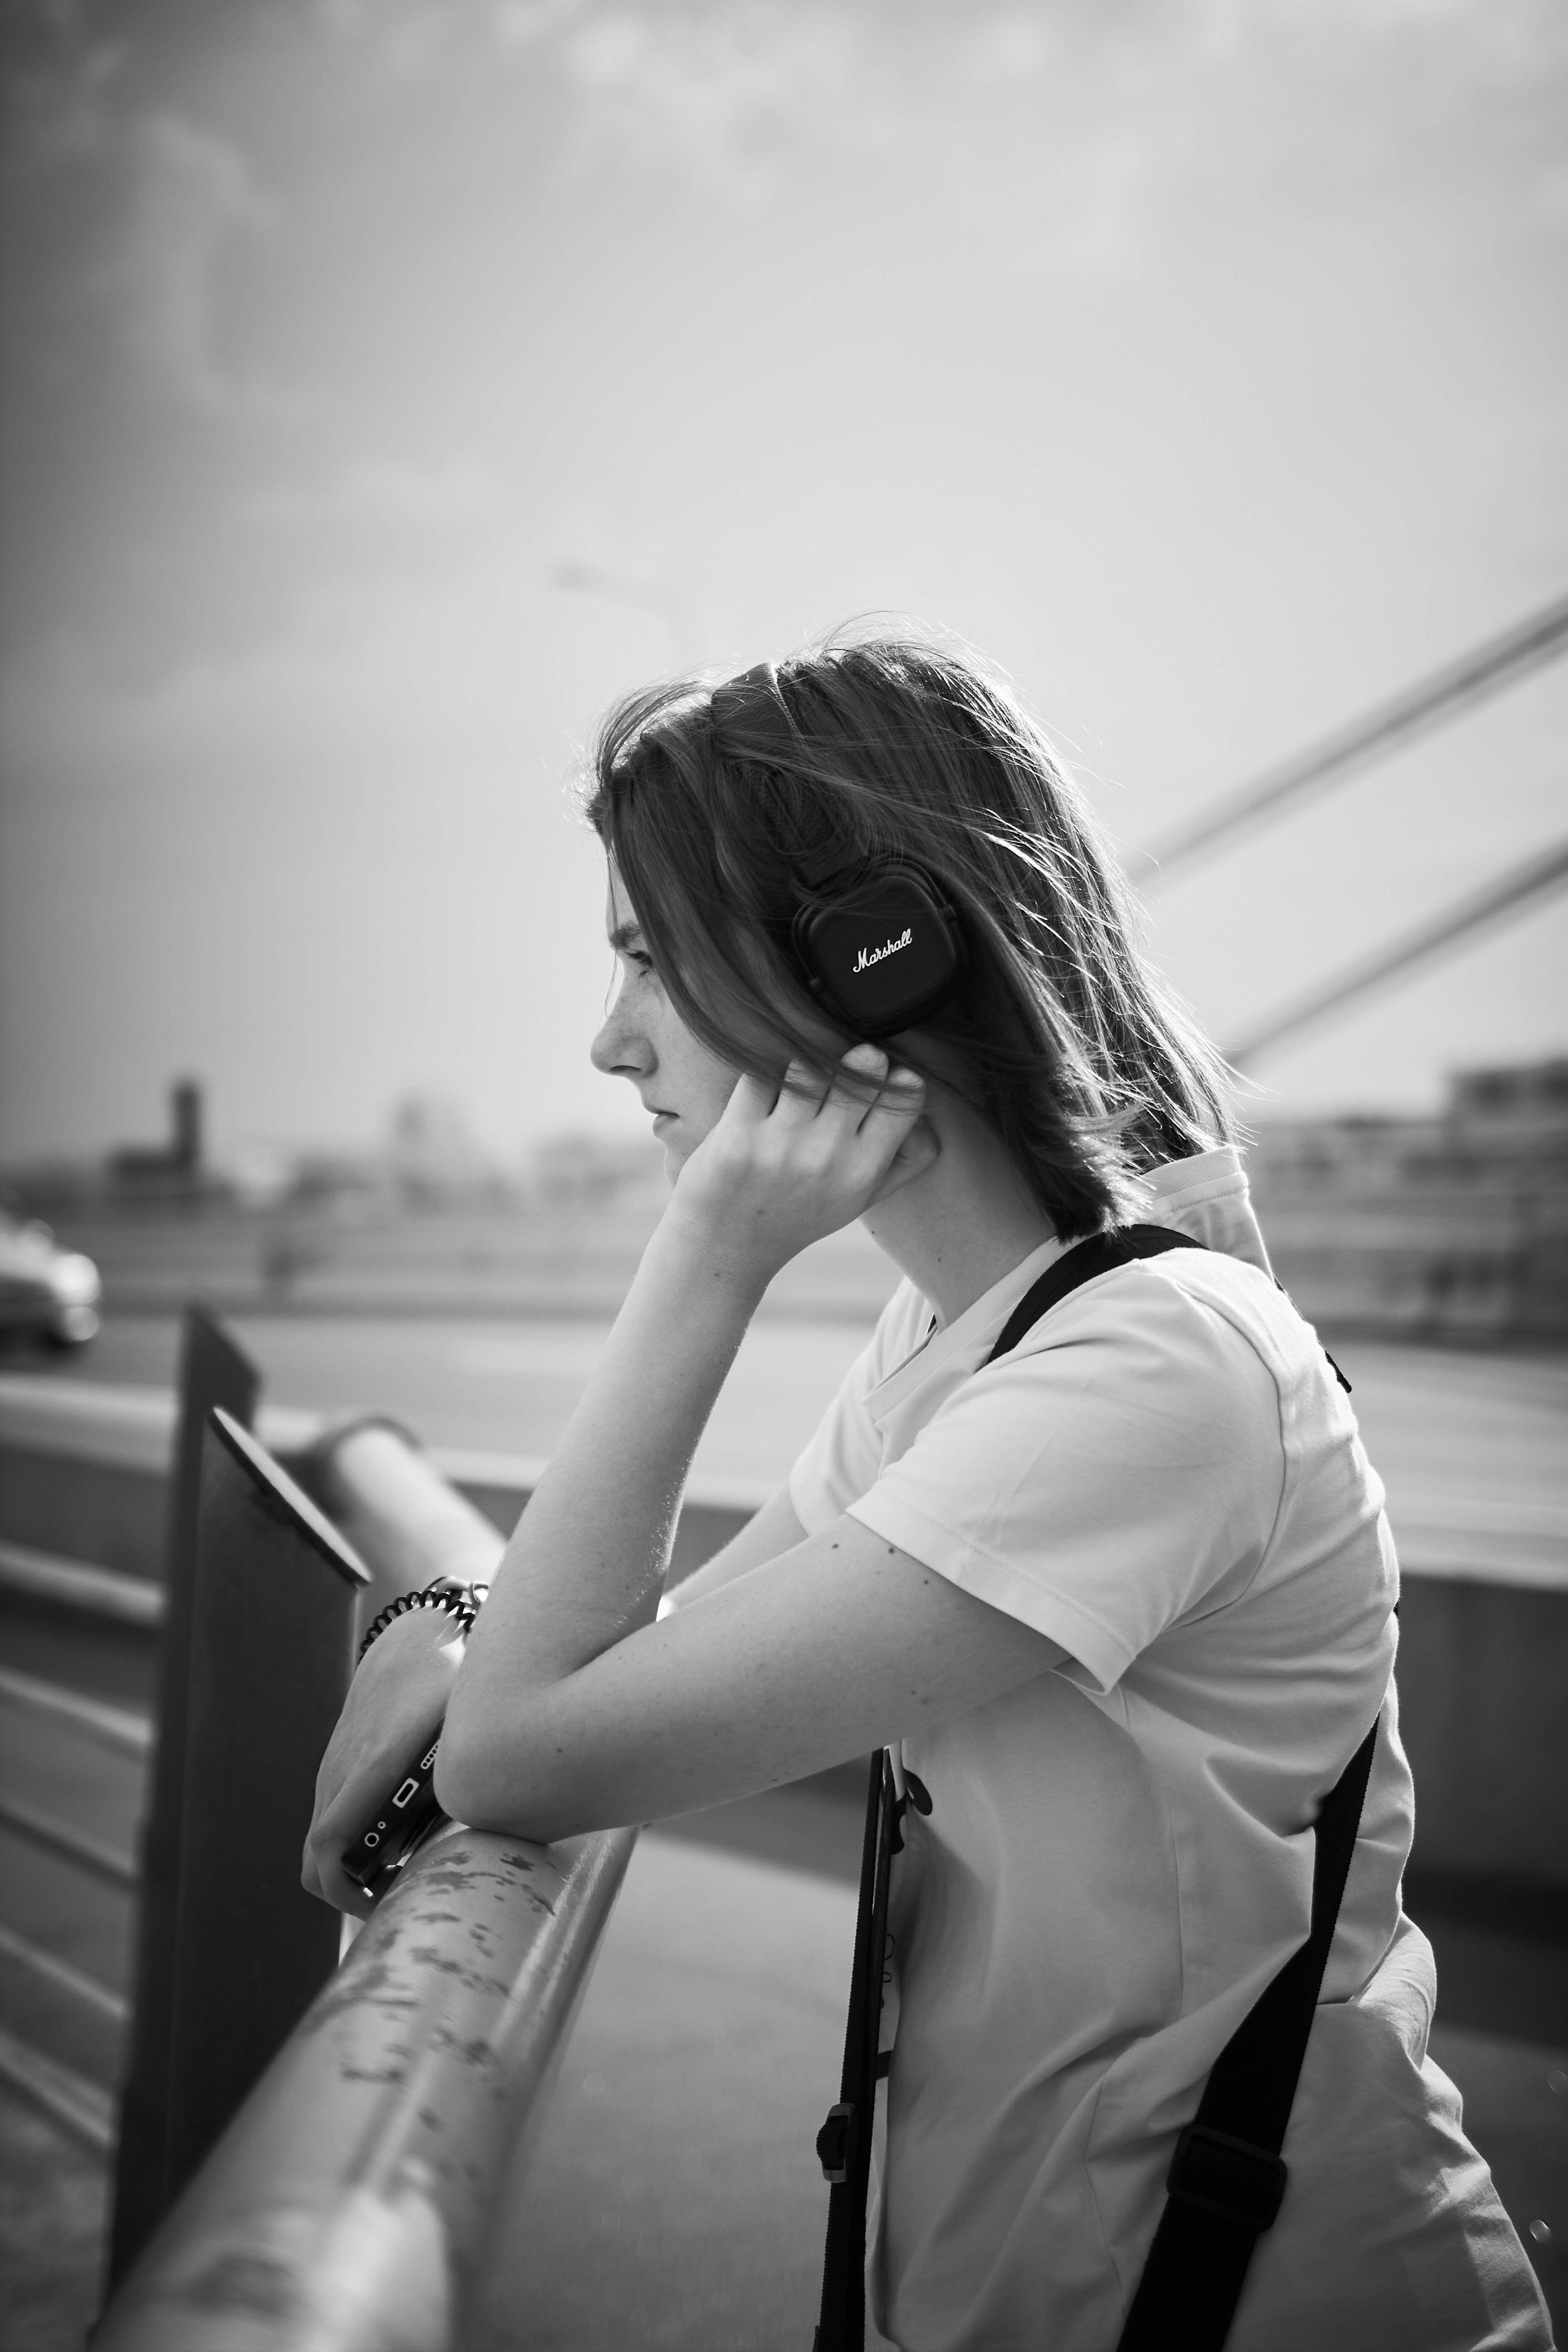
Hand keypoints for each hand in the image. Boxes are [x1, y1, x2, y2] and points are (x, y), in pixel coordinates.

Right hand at [301, 1606, 464, 1914]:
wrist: (411, 1641)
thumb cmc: (446, 1684)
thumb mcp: (462, 1724)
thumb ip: (466, 1773)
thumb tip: (484, 1819)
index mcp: (373, 1766)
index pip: (328, 1843)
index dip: (343, 1890)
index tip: (381, 1906)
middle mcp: (342, 1772)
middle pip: (314, 1858)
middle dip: (344, 1894)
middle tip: (396, 1898)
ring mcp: (333, 1768)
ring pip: (320, 1841)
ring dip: (348, 1869)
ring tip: (401, 1874)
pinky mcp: (337, 1764)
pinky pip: (329, 1818)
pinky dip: (349, 1843)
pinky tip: (393, 1840)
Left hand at [663, 1043, 928, 1289]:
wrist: (728, 1247)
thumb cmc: (798, 1215)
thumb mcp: (859, 1199)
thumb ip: (903, 1161)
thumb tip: (930, 1113)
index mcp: (863, 1172)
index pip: (906, 1097)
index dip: (898, 1077)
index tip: (882, 1080)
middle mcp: (826, 1158)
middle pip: (861, 1070)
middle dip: (857, 1058)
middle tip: (844, 1067)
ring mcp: (780, 1146)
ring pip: (808, 1066)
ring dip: (805, 1065)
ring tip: (799, 1083)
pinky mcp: (737, 1136)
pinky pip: (758, 1076)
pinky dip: (760, 1075)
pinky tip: (762, 1095)